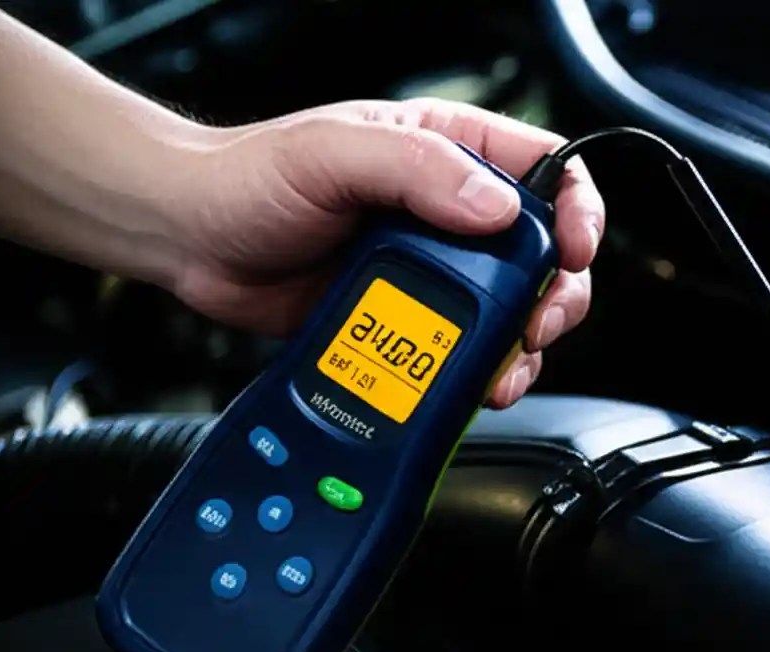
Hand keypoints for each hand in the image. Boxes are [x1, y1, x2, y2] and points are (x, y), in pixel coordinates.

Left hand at [172, 98, 603, 407]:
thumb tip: (496, 207)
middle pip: (546, 253)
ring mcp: (435, 271)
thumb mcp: (334, 154)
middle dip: (558, 294)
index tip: (574, 247)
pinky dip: (481, 371)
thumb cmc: (249, 179)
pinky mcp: (410, 322)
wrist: (191, 241)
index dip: (577, 208)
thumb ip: (417, 170)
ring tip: (504, 365)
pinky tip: (471, 381)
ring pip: (515, 310)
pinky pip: (467, 350)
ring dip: (524, 344)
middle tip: (537, 323)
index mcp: (447, 151)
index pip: (546, 168)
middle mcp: (451, 212)